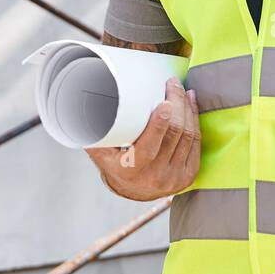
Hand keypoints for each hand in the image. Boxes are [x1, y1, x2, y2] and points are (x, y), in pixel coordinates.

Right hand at [86, 77, 199, 200]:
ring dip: (187, 109)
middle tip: (172, 83)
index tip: (164, 101)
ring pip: (188, 136)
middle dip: (176, 104)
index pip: (150, 146)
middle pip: (174, 134)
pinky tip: (191, 105)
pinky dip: (195, 120)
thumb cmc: (115, 162)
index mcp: (132, 171)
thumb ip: (92, 130)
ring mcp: (175, 178)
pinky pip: (196, 143)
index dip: (160, 123)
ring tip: (182, 90)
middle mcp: (156, 177)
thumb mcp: (100, 151)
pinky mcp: (188, 175)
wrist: (134, 190)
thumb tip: (79, 100)